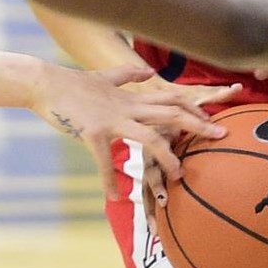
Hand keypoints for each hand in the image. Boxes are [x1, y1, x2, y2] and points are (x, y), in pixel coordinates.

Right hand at [32, 63, 238, 200]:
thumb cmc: (73, 83)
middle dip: (198, 124)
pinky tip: (115, 197)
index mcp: (131, 98)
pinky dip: (111, 180)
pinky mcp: (93, 133)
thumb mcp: (105, 76)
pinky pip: (106, 161)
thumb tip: (148, 71)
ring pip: (149, 137)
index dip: (194, 108)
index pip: (171, 99)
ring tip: (180, 175)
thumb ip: (128, 75)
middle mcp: (128, 107)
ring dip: (167, 157)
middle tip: (221, 135)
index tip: (212, 118)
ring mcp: (112, 120)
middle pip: (171, 114)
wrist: (45, 84)